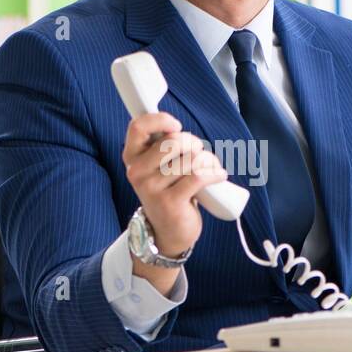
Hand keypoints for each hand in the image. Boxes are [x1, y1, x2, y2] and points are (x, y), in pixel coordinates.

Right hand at [121, 111, 226, 258]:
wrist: (169, 231)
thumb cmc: (169, 190)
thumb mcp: (158, 167)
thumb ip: (161, 146)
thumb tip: (175, 126)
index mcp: (132, 157)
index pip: (138, 126)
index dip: (161, 120)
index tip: (177, 126)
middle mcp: (137, 172)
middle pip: (174, 141)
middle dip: (194, 143)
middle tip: (199, 154)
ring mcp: (151, 188)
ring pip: (191, 159)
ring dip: (208, 161)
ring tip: (210, 169)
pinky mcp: (170, 202)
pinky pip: (199, 176)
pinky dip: (215, 173)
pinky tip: (219, 176)